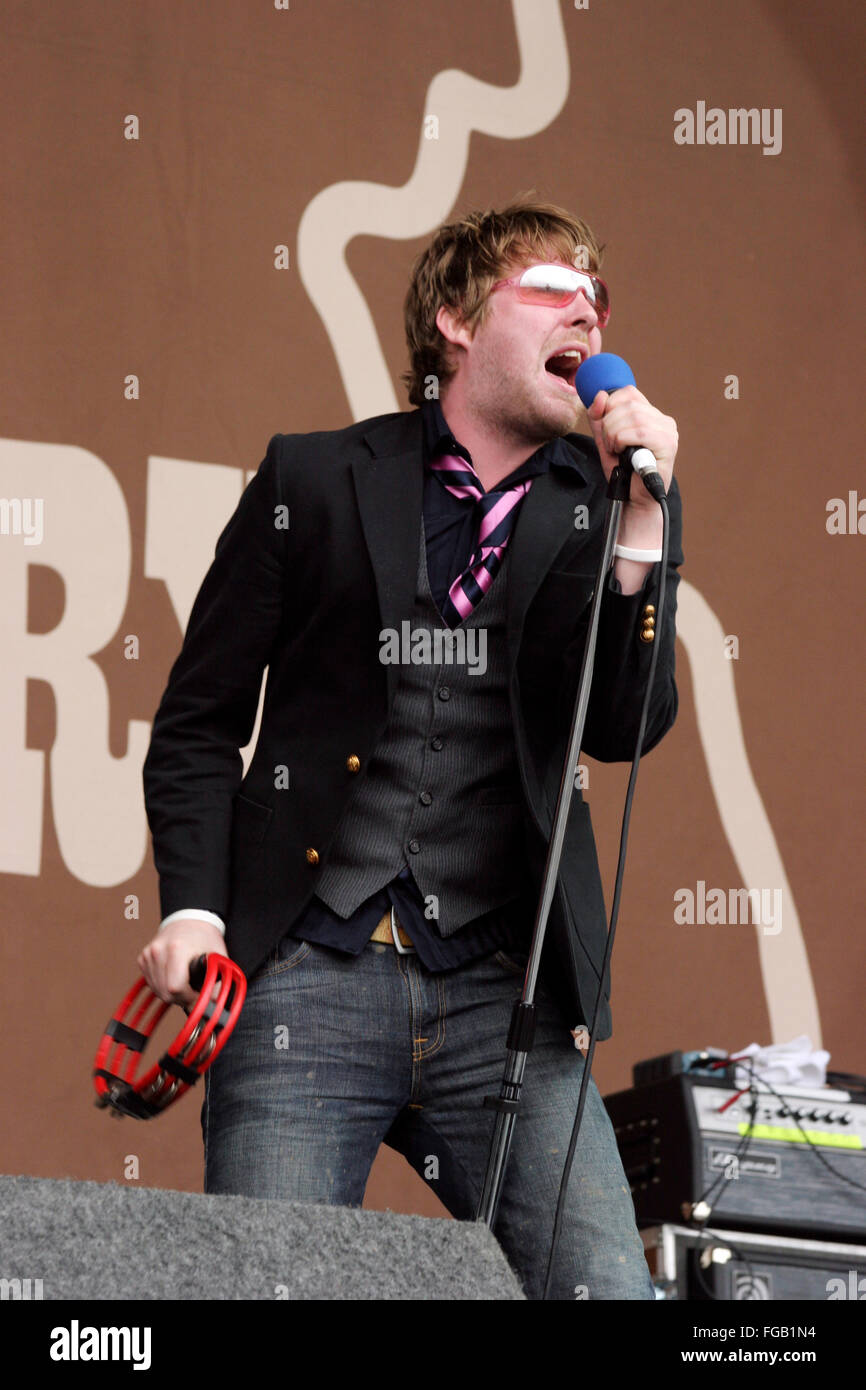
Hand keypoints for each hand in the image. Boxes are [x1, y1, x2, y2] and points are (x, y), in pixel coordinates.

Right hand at [137, 919, 228, 1006]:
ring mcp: (149, 954)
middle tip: (193, 993)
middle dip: (181, 999)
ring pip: (157, 990)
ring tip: (185, 985)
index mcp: (177, 948)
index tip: (198, 997)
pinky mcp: (143, 958)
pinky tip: (174, 977)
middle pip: (164, 992)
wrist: (190, 919)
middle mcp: (159, 950)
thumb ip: (215, 983)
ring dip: (171, 994)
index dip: (188, 998)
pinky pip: (151, 983)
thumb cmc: (204, 937)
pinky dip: (162, 986)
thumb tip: (210, 1005)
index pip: (175, 988)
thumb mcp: (217, 958)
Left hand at [586, 385, 677, 523]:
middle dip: (609, 424)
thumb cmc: (623, 471)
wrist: (633, 499)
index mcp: (651, 416)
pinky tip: (622, 453)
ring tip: (615, 450)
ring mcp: (668, 432)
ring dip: (614, 434)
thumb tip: (600, 395)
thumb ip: (599, 417)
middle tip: (609, 444)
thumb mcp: (605, 439)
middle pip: (628, 404)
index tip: (604, 426)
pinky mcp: (668, 445)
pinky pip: (639, 432)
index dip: (610, 404)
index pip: (628, 393)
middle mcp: (663, 421)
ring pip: (632, 417)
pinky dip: (623, 441)